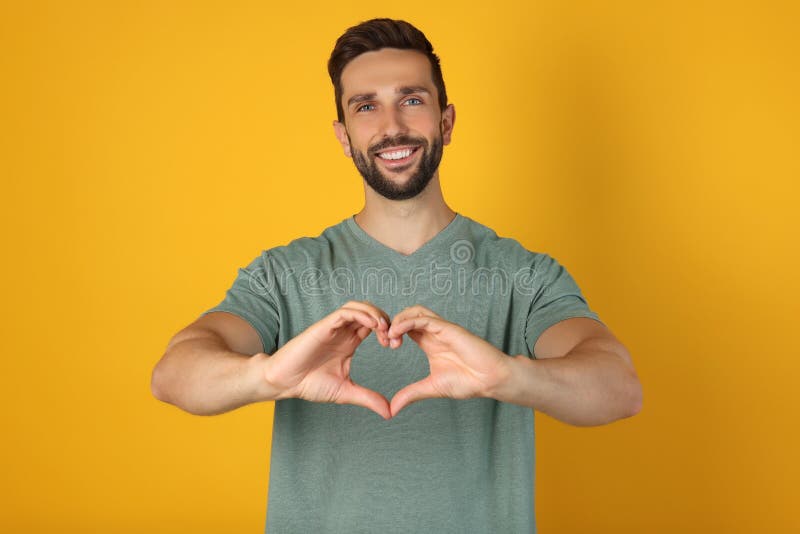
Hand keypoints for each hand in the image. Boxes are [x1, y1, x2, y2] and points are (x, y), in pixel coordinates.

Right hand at [263, 301, 392, 418]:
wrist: (284, 383)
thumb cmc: (310, 384)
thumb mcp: (346, 392)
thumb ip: (368, 398)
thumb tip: (389, 413)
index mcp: (349, 342)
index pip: (373, 325)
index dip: (388, 331)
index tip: (395, 346)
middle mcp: (343, 331)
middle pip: (369, 312)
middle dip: (385, 320)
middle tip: (393, 338)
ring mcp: (333, 327)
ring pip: (358, 307)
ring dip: (375, 314)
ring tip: (384, 329)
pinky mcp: (323, 326)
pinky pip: (345, 313)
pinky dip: (361, 315)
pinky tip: (372, 326)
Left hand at [386, 305, 510, 416]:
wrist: (491, 380)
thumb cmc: (468, 382)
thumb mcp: (431, 388)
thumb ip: (411, 394)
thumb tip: (392, 408)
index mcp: (429, 342)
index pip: (406, 327)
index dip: (392, 332)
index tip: (384, 345)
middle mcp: (435, 332)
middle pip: (408, 315)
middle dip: (392, 323)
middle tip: (384, 340)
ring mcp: (442, 329)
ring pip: (415, 312)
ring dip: (398, 319)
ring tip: (390, 336)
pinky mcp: (449, 329)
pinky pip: (425, 319)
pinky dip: (408, 322)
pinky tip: (397, 333)